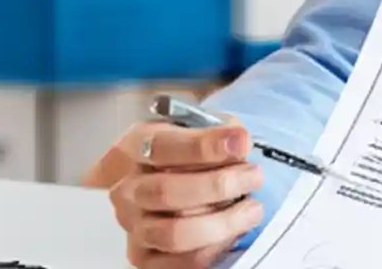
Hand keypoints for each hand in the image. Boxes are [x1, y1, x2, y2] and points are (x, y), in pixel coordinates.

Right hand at [83, 120, 265, 268]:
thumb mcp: (201, 127)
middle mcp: (127, 188)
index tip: (241, 143)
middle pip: (166, 192)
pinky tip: (234, 234)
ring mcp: (133, 225)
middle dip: (218, 185)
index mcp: (136, 146)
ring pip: (173, 233)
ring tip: (252, 209)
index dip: (204, 146)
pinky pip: (179, 263)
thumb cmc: (190, 150)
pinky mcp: (143, 256)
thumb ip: (219, 132)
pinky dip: (213, 250)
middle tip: (254, 176)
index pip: (163, 146)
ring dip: (221, 223)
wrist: (168, 177)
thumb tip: (241, 144)